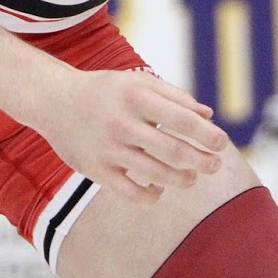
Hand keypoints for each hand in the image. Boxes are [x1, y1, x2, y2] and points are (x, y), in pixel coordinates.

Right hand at [38, 68, 230, 203]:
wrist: (55, 101)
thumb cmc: (106, 91)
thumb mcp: (138, 82)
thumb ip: (174, 96)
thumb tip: (208, 115)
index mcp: (137, 97)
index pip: (182, 119)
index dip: (206, 134)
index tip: (222, 143)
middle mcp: (122, 123)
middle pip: (173, 150)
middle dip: (201, 161)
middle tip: (215, 166)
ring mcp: (108, 149)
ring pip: (155, 174)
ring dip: (181, 179)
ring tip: (191, 178)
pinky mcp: (95, 170)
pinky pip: (130, 192)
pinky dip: (151, 195)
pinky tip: (159, 190)